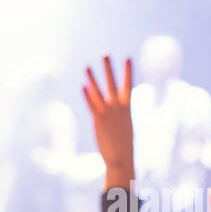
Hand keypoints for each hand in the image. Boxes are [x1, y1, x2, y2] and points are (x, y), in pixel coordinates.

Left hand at [82, 55, 133, 190]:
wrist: (121, 157)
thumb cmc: (123, 144)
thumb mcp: (124, 126)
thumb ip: (119, 116)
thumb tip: (117, 112)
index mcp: (127, 107)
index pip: (128, 85)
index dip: (128, 71)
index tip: (128, 57)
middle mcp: (118, 107)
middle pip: (113, 83)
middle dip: (108, 68)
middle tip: (105, 54)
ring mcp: (108, 113)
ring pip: (99, 91)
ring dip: (92, 78)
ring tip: (87, 66)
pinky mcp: (98, 120)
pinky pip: (92, 105)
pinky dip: (87, 95)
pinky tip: (82, 86)